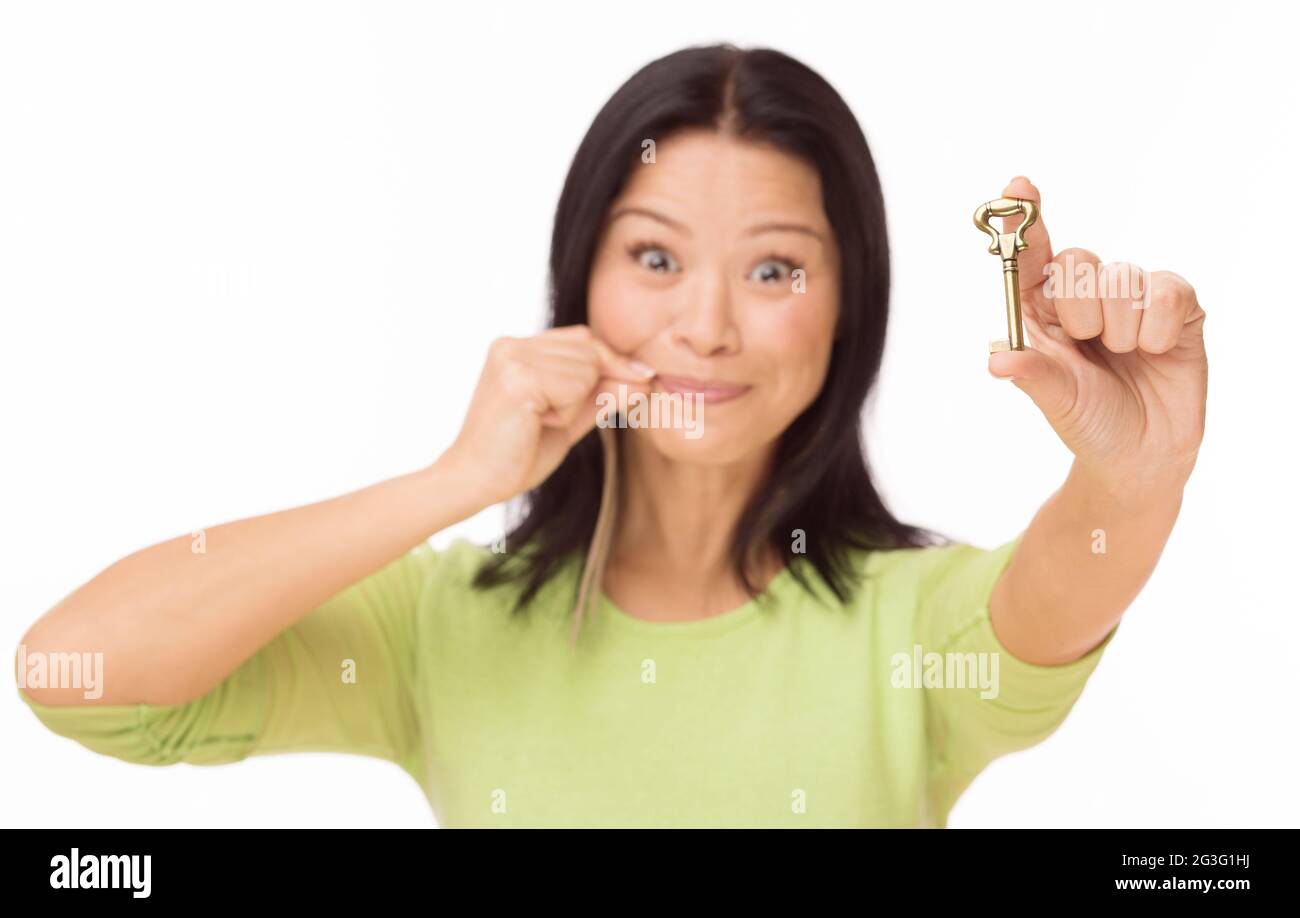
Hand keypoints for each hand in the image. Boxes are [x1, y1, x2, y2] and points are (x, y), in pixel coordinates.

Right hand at [437, 325, 654, 506]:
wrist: (476, 481)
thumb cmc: (517, 454)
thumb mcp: (569, 419)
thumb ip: (602, 395)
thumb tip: (645, 378)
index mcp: (517, 348)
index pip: (584, 339)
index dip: (614, 360)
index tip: (644, 378)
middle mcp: (511, 344)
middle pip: (591, 350)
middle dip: (591, 388)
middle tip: (550, 418)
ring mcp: (512, 358)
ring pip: (587, 369)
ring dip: (574, 405)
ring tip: (539, 421)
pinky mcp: (518, 378)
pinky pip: (576, 387)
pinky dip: (566, 412)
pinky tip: (536, 423)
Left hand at [988, 176, 1207, 488]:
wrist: (1140, 454)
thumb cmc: (1088, 421)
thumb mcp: (1054, 398)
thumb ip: (1030, 371)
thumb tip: (996, 359)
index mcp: (1043, 310)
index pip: (1031, 256)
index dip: (1024, 220)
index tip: (1017, 187)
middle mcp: (1084, 296)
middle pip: (1075, 261)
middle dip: (1076, 308)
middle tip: (1086, 344)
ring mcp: (1131, 298)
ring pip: (1120, 278)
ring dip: (1117, 328)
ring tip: (1120, 357)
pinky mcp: (1176, 306)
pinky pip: (1164, 291)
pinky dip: (1154, 328)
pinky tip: (1153, 351)